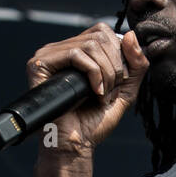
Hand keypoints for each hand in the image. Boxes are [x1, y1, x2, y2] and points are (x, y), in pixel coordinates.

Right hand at [26, 22, 148, 159]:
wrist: (76, 144)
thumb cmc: (95, 122)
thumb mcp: (125, 90)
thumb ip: (135, 64)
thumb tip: (130, 34)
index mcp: (77, 51)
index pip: (103, 31)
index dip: (119, 53)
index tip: (118, 81)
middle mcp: (61, 50)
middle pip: (99, 35)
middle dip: (114, 65)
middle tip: (110, 91)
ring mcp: (49, 55)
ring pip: (90, 45)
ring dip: (105, 73)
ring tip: (101, 95)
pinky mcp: (39, 64)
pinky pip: (75, 54)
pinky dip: (93, 74)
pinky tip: (94, 93)